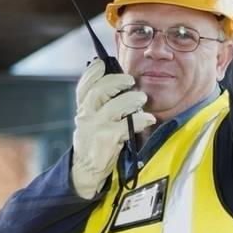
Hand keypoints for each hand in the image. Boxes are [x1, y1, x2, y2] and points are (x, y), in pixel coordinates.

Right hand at [71, 58, 155, 198]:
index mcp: (83, 108)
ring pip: (114, 106)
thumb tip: (119, 82)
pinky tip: (149, 119)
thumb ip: (101, 103)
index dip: (93, 71)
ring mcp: (96, 128)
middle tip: (130, 80)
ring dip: (131, 99)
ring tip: (141, 99)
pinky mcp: (107, 140)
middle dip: (117, 81)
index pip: (84, 84)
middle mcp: (86, 116)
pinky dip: (141, 120)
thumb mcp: (92, 119)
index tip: (103, 63)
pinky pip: (126, 126)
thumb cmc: (95, 141)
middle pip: (99, 91)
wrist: (87, 170)